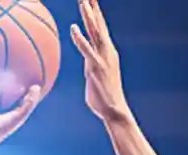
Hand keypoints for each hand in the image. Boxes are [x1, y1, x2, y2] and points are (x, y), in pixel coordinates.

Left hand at [0, 86, 42, 154]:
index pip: (1, 114)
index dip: (8, 106)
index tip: (11, 95)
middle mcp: (0, 125)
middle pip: (15, 113)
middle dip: (23, 102)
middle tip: (28, 90)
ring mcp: (6, 125)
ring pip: (24, 111)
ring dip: (32, 99)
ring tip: (37, 87)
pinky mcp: (9, 124)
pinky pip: (24, 111)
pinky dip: (31, 101)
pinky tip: (35, 89)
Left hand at [70, 0, 131, 121]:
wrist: (114, 110)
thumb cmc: (104, 97)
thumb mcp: (96, 77)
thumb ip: (91, 67)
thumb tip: (87, 67)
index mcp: (107, 51)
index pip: (100, 27)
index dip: (95, 12)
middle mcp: (106, 51)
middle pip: (98, 24)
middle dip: (93, 7)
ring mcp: (102, 58)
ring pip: (95, 32)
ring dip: (89, 16)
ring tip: (83, 1)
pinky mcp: (96, 67)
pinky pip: (86, 50)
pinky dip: (80, 38)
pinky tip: (73, 28)